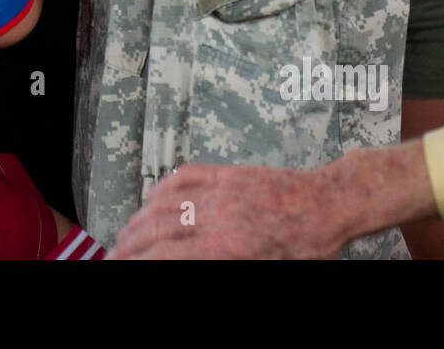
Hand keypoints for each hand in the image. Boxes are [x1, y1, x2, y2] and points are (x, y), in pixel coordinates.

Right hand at [110, 163, 345, 258]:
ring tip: (126, 231)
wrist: (330, 204)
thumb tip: (191, 262)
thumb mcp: (266, 270)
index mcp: (227, 246)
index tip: (120, 265)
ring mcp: (221, 190)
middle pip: (158, 228)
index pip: (167, 254)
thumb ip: (223, 266)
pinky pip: (185, 175)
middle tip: (114, 253)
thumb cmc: (307, 245)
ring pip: (165, 201)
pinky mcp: (228, 173)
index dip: (138, 261)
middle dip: (130, 242)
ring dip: (140, 217)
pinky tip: (152, 196)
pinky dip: (163, 186)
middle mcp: (218, 215)